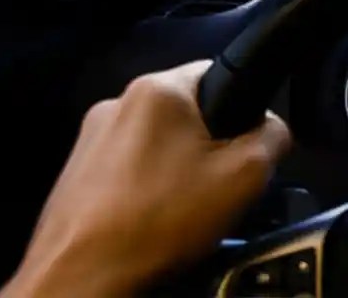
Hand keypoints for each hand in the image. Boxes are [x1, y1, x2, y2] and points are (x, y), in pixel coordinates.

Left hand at [0, 61, 290, 296]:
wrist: (82, 275)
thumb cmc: (162, 220)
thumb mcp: (245, 177)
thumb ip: (273, 137)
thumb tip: (271, 128)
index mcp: (158, 89)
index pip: (219, 72)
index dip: (243, 109)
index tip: (245, 148)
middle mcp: (117, 102)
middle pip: (187, 113)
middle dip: (208, 146)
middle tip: (219, 187)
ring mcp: (89, 138)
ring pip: (157, 144)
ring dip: (176, 169)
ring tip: (183, 211)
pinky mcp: (74, 172)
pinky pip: (128, 169)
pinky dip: (145, 189)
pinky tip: (151, 220)